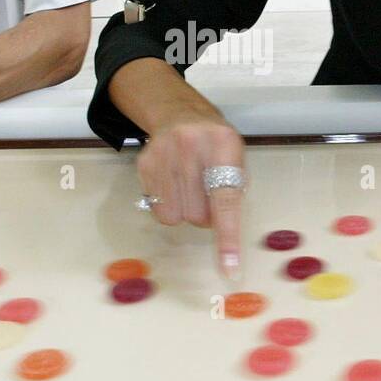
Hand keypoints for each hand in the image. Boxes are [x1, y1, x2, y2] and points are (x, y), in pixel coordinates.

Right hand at [137, 110, 246, 280]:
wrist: (178, 112)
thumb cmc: (214, 144)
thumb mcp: (235, 157)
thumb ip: (233, 191)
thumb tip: (225, 234)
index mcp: (222, 144)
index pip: (225, 199)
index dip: (227, 237)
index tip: (229, 268)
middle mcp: (190, 146)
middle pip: (197, 215)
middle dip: (205, 215)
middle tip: (207, 195)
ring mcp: (163, 154)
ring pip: (175, 217)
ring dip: (186, 212)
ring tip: (189, 188)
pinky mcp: (145, 164)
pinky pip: (157, 209)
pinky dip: (168, 205)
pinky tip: (173, 183)